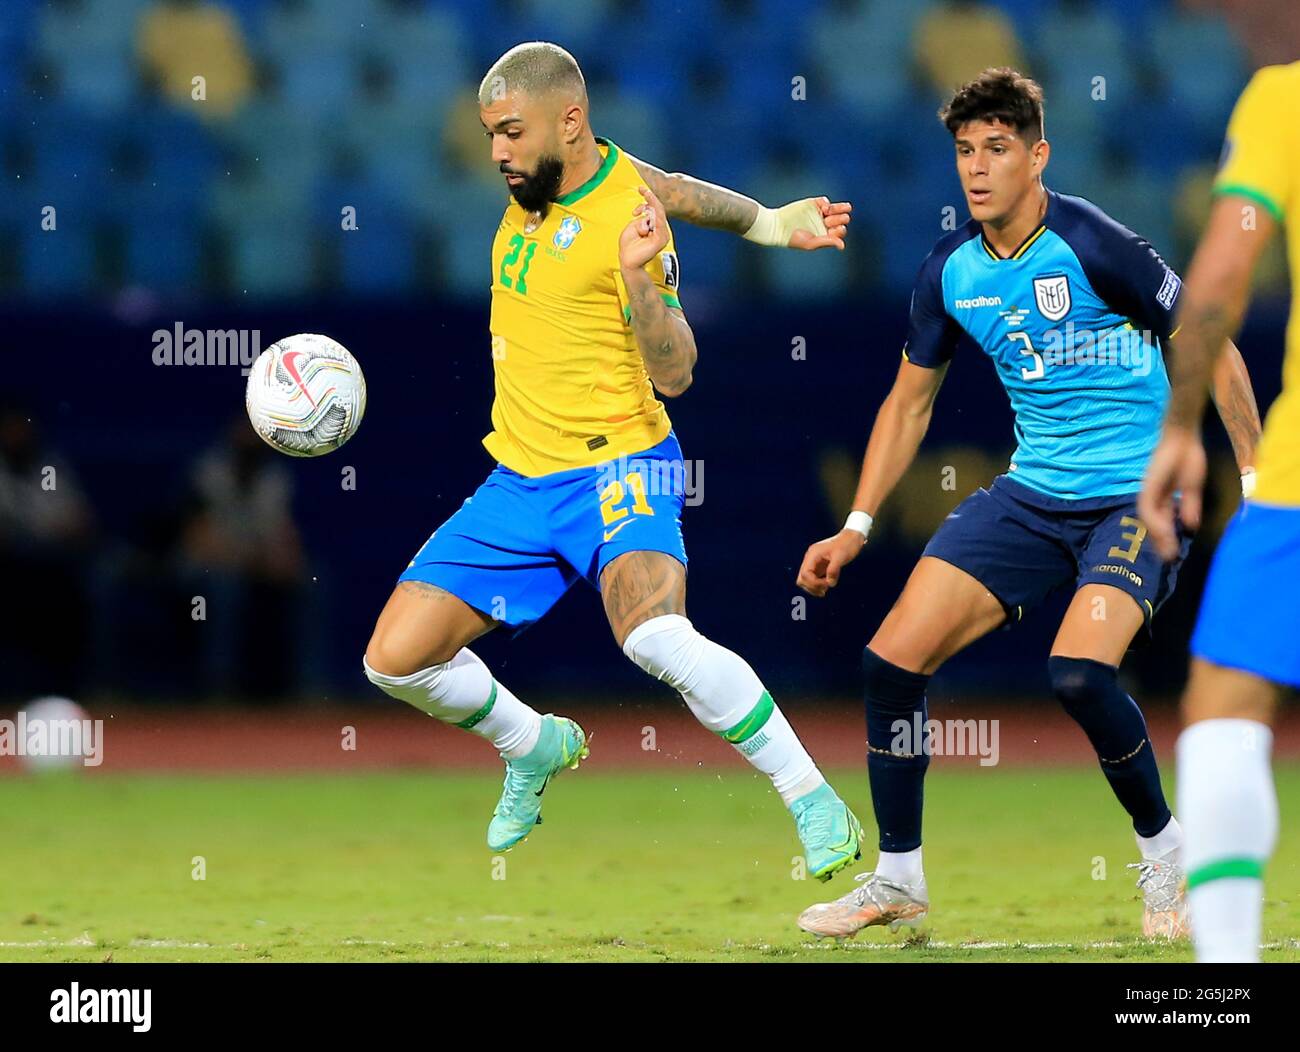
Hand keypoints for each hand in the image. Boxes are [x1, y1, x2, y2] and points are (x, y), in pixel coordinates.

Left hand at [619, 185, 669, 270]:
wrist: (627, 260)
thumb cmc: (629, 245)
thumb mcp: (633, 226)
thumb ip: (641, 219)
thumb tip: (648, 216)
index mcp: (655, 226)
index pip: (656, 208)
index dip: (649, 197)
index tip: (640, 188)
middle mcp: (661, 230)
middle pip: (658, 209)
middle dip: (649, 200)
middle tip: (639, 195)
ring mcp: (662, 235)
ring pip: (658, 214)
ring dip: (646, 213)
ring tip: (636, 219)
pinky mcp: (660, 240)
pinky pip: (659, 223)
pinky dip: (652, 217)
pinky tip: (645, 218)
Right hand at [788, 197, 851, 250]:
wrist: (778, 226)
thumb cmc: (793, 238)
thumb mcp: (811, 243)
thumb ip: (827, 242)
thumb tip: (842, 246)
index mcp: (824, 235)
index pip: (839, 231)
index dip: (841, 230)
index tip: (837, 229)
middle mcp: (823, 224)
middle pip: (839, 219)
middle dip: (841, 219)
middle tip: (838, 219)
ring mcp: (818, 213)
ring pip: (834, 209)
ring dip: (840, 208)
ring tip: (847, 208)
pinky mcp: (812, 203)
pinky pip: (824, 201)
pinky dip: (826, 203)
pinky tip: (825, 207)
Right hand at [796, 529, 865, 596]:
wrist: (851, 537)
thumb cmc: (847, 544)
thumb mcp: (841, 557)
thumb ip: (833, 570)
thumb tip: (830, 583)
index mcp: (813, 554)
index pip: (805, 574)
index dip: (814, 583)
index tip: (827, 584)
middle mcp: (810, 559)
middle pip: (801, 578)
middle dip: (812, 587)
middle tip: (825, 590)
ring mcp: (814, 563)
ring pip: (805, 580)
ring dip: (813, 587)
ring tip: (825, 590)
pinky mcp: (819, 566)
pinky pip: (812, 578)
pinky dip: (817, 585)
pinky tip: (827, 586)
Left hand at [1137, 425, 1205, 560]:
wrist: (1183, 437)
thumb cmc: (1188, 458)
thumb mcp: (1191, 488)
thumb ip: (1189, 506)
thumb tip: (1191, 526)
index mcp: (1162, 497)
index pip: (1161, 522)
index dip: (1166, 539)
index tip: (1172, 554)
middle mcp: (1152, 496)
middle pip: (1152, 524)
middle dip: (1160, 543)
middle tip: (1168, 560)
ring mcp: (1148, 491)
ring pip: (1149, 519)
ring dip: (1158, 536)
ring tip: (1168, 552)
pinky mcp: (1148, 486)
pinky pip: (1149, 508)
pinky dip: (1156, 522)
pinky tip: (1165, 533)